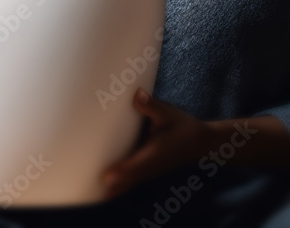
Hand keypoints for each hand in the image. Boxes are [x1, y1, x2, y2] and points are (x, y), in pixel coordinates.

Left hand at [99, 88, 213, 200]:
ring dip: (112, 190)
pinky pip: (130, 182)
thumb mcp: (169, 113)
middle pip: (127, 181)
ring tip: (90, 195)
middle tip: (89, 193)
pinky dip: (118, 186)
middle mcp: (151, 166)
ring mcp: (149, 171)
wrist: (200, 143)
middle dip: (110, 188)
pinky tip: (103, 192)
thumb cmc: (183, 126)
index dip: (121, 172)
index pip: (136, 165)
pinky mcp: (147, 170)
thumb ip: (151, 105)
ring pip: (128, 185)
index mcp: (155, 154)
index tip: (106, 178)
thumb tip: (136, 94)